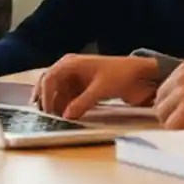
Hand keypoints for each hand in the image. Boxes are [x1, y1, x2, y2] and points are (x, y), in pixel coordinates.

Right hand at [31, 54, 158, 119]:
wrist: (139, 74)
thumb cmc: (120, 74)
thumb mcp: (101, 89)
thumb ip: (83, 102)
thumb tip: (66, 116)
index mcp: (71, 63)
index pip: (49, 78)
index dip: (46, 95)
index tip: (48, 111)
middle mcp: (69, 70)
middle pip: (49, 85)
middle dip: (45, 100)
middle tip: (44, 117)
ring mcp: (74, 80)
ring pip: (57, 94)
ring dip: (55, 106)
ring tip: (54, 120)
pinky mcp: (81, 89)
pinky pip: (67, 99)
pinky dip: (65, 108)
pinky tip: (66, 118)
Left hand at [153, 60, 183, 129]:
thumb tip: (162, 105)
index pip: (164, 91)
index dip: (173, 106)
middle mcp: (181, 77)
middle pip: (160, 103)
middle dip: (172, 115)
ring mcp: (182, 93)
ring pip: (163, 116)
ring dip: (176, 125)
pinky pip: (171, 128)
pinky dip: (181, 133)